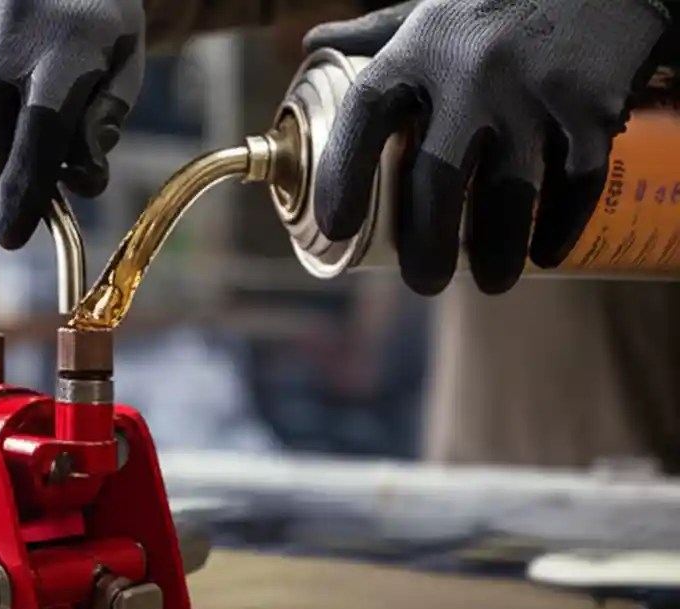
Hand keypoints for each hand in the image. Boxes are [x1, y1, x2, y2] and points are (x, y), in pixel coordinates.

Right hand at [0, 0, 145, 249]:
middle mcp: (8, 35)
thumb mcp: (124, 52)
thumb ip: (107, 114)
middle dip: (4, 168)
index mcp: (66, 49)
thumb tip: (85, 177)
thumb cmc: (97, 6)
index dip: (25, 193)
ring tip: (17, 105)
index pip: (39, 137)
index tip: (13, 236)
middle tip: (25, 186)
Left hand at [305, 0, 669, 294]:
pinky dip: (558, 228)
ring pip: (507, 196)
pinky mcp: (592, 106)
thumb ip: (376, 34)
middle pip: (436, 180)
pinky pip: (573, 186)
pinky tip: (543, 252)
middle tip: (424, 283)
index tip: (337, 227)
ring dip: (494, 252)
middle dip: (427, 247)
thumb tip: (313, 41)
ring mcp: (534, 91)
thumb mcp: (432, 10)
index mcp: (418, 49)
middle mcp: (471, 71)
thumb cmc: (501, 2)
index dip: (341, 177)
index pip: (363, 118)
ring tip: (488, 281)